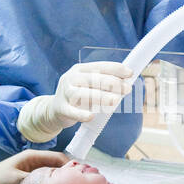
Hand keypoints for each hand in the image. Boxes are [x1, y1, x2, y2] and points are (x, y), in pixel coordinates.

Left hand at [0, 151, 66, 183]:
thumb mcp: (17, 179)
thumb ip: (36, 179)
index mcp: (33, 156)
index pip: (58, 157)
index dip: (71, 165)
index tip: (81, 176)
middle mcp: (34, 162)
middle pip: (57, 166)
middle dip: (68, 174)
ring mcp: (32, 172)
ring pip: (51, 175)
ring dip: (59, 181)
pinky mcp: (28, 181)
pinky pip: (44, 183)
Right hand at [17, 62, 132, 142]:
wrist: (53, 110)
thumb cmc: (77, 96)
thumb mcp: (88, 85)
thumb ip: (103, 84)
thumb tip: (126, 84)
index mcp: (79, 70)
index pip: (99, 66)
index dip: (115, 69)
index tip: (130, 74)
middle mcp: (71, 78)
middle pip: (92, 79)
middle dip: (112, 83)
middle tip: (127, 89)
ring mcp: (64, 93)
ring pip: (82, 94)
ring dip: (100, 97)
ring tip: (115, 101)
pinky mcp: (60, 108)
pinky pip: (71, 111)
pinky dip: (81, 114)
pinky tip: (91, 116)